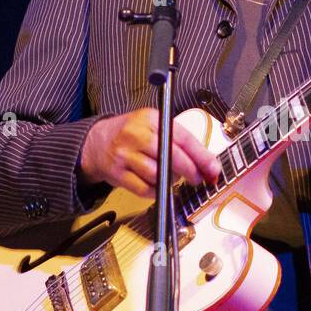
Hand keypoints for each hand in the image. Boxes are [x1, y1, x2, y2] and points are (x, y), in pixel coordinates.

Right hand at [79, 108, 220, 197]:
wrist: (97, 143)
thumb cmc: (132, 135)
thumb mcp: (154, 126)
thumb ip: (179, 141)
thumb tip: (207, 164)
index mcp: (151, 119)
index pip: (183, 137)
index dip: (201, 156)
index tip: (213, 169)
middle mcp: (137, 134)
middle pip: (171, 156)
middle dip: (190, 171)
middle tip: (197, 179)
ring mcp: (125, 154)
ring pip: (158, 174)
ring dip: (170, 180)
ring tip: (171, 177)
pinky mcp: (117, 173)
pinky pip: (144, 189)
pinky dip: (155, 191)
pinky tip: (157, 185)